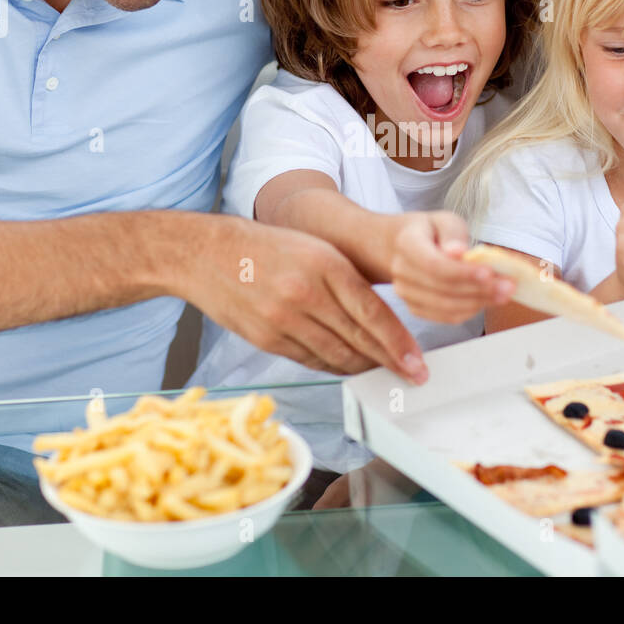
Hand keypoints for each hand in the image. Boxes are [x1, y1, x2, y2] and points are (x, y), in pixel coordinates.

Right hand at [189, 216, 427, 382]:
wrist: (206, 254)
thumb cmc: (266, 247)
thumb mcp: (314, 249)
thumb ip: (346, 281)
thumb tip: (380, 319)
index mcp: (324, 264)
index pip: (373, 312)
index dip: (399, 343)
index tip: (417, 362)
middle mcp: (305, 292)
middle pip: (359, 338)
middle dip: (390, 361)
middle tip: (411, 375)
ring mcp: (283, 319)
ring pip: (336, 355)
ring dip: (363, 368)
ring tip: (382, 372)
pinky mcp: (266, 339)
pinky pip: (310, 359)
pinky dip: (332, 366)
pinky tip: (347, 367)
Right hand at [390, 211, 514, 323]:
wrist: (400, 246)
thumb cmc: (429, 231)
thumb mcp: (443, 220)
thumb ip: (453, 233)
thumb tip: (459, 252)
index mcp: (407, 244)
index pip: (434, 264)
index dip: (462, 272)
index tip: (489, 273)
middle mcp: (402, 271)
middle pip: (443, 288)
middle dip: (479, 290)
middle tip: (509, 286)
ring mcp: (406, 293)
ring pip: (446, 306)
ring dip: (479, 303)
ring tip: (504, 294)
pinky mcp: (416, 308)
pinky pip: (446, 317)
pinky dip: (470, 311)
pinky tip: (487, 301)